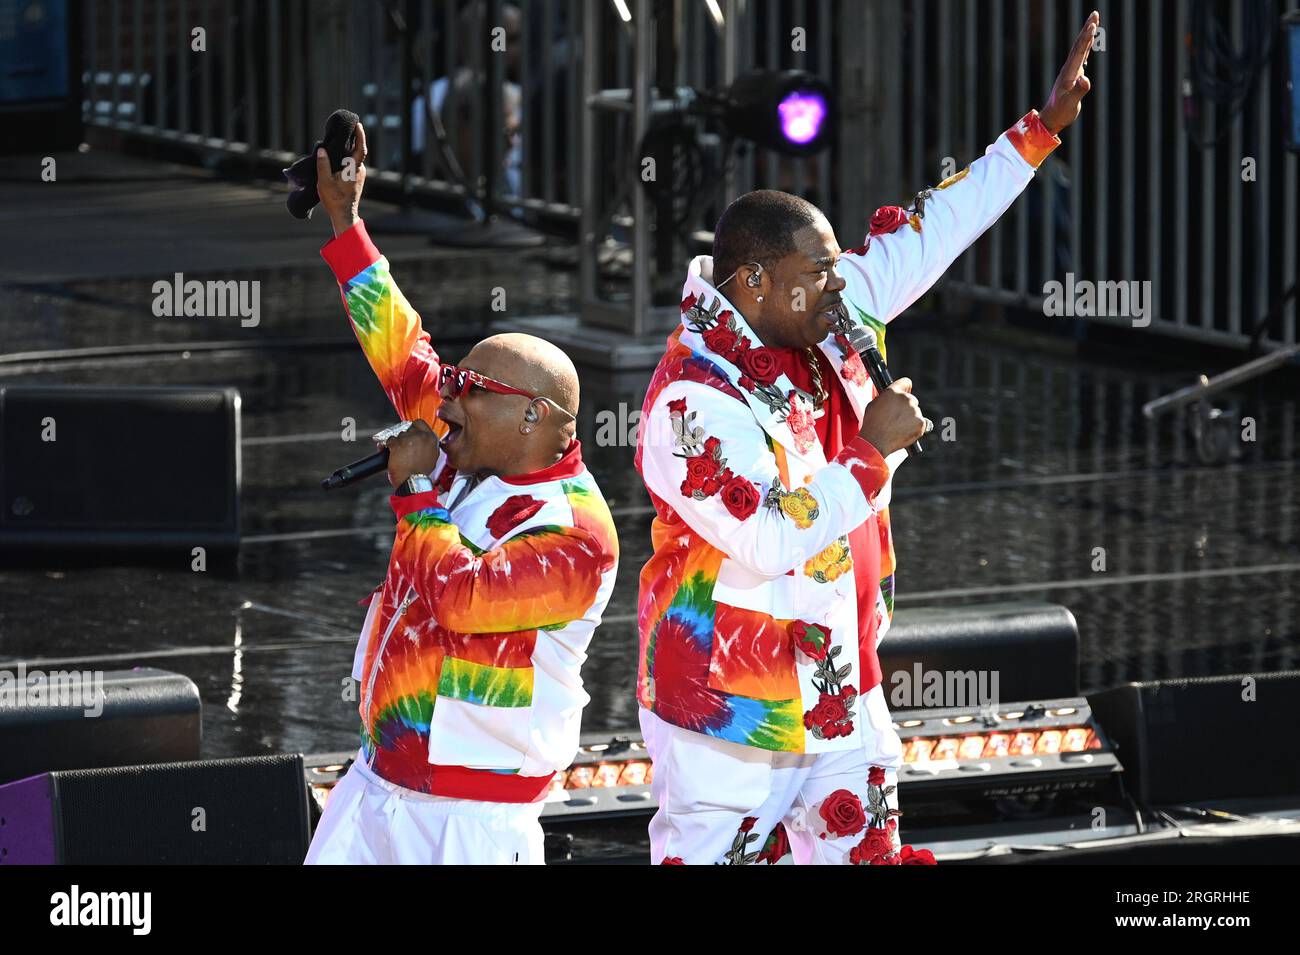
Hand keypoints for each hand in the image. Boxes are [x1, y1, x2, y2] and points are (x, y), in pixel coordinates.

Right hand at [316, 121, 367, 235]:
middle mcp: (359, 170)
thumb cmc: (334, 199)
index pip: (360, 149)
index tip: (358, 124)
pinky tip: (338, 153)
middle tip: (346, 126)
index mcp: (354, 169)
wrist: (343, 214)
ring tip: (340, 136)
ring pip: (354, 157)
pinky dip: (347, 156)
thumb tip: (322, 149)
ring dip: (348, 147)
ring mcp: (359, 174)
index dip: (360, 136)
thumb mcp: (325, 182)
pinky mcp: (356, 178)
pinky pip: (352, 163)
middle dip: (353, 138)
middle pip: (357, 150)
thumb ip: (323, 165)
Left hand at [386, 419, 439, 488]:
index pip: (420, 423)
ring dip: (396, 442)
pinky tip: (390, 453)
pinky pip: (389, 440)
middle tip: (403, 445)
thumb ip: (428, 447)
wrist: (413, 482)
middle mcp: (421, 436)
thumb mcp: (432, 458)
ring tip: (397, 452)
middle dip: (404, 437)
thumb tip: (422, 443)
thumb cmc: (421, 474)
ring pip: (398, 434)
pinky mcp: (397, 444)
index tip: (411, 434)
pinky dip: (387, 446)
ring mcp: (409, 439)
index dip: (413, 428)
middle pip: (408, 428)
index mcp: (432, 439)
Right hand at [859, 377, 925, 456]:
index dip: (904, 388)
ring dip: (910, 418)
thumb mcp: (873, 404)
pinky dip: (914, 428)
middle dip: (906, 407)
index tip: (905, 392)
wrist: (876, 442)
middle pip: (911, 400)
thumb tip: (889, 397)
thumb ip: (885, 398)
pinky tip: (904, 432)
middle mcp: (906, 399)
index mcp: (893, 392)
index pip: (906, 382)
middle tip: (896, 418)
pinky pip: (920, 424)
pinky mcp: (921, 423)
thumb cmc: (872, 424)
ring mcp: (915, 411)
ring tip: (898, 428)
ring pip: (915, 413)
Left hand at [1039, 11, 1098, 134]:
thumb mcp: (1071, 104)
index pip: (1079, 52)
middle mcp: (1068, 69)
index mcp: (1068, 73)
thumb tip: (1085, 79)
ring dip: (1086, 35)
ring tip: (1093, 22)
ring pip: (1079, 49)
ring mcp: (1070, 72)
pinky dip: (1086, 48)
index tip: (1093, 25)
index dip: (1086, 38)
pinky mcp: (1072, 76)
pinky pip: (1080, 57)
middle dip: (1087, 29)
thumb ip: (1078, 91)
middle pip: (1079, 45)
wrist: (1051, 119)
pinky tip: (1088, 45)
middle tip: (1094, 13)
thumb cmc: (1061, 112)